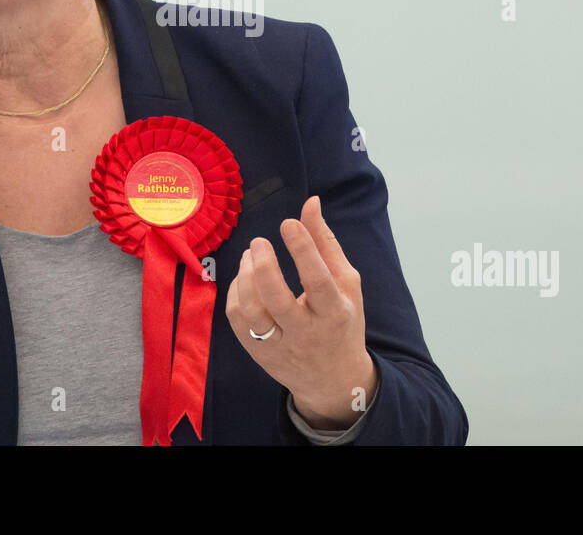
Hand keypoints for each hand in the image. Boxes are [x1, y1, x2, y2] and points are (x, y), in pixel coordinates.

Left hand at [224, 195, 378, 428]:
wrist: (333, 379)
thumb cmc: (342, 321)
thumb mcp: (345, 283)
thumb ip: (325, 243)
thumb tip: (310, 202)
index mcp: (335, 313)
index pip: (317, 280)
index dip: (302, 248)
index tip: (287, 222)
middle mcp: (307, 334)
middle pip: (277, 300)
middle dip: (263, 265)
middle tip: (258, 242)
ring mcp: (280, 347)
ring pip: (252, 312)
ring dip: (245, 277)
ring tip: (250, 256)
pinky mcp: (259, 354)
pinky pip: (237, 321)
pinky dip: (236, 293)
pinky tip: (244, 278)